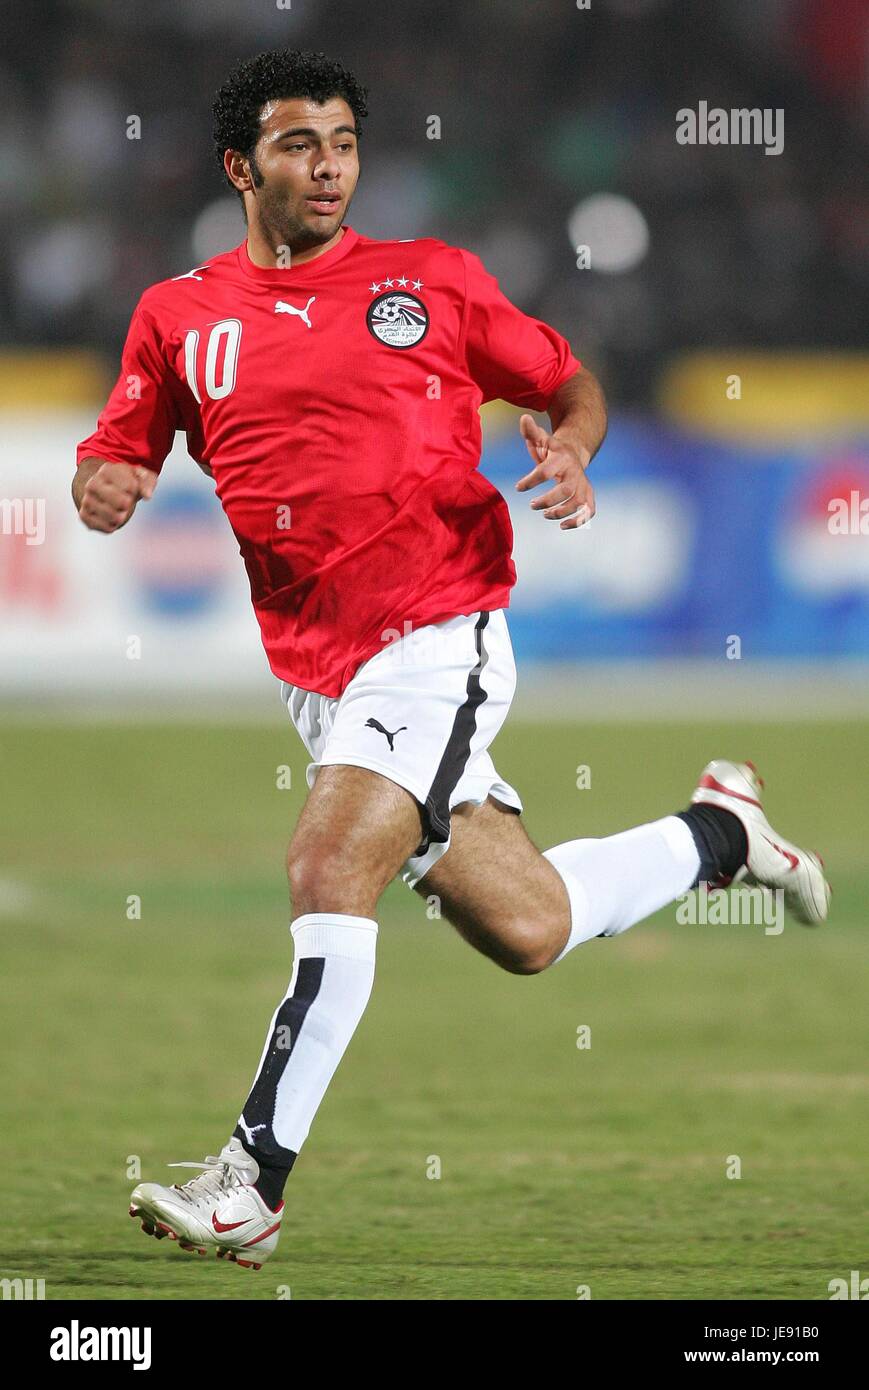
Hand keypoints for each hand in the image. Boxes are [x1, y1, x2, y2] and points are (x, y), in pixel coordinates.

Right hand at [77, 461, 155, 532]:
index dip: (135, 490)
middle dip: (128, 504)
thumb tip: (147, 496)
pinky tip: (111, 518)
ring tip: (118, 510)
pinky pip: (107, 528)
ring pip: (114, 517)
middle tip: (125, 501)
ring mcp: (87, 500)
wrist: (101, 489)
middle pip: (122, 503)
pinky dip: (113, 526)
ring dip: (122, 516)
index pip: (131, 486)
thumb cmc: (125, 481)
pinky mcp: (84, 516)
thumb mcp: (139, 476)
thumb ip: (147, 481)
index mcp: (107, 470)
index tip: (130, 488)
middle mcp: (92, 484)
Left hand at [515, 413, 594, 529]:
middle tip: (532, 505)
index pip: (545, 471)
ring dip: (561, 512)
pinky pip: (588, 511)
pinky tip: (563, 527)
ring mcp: (583, 484)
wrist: (574, 453)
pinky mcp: (588, 495)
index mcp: (561, 459)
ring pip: (578, 502)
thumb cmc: (552, 450)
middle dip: (548, 500)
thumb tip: (524, 418)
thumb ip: (531, 431)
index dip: (531, 480)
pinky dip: (578, 521)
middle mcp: (575, 472)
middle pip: (565, 489)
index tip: (518, 488)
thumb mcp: (541, 439)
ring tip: (545, 515)